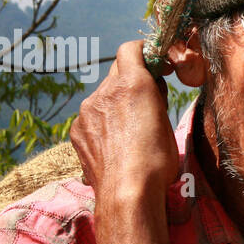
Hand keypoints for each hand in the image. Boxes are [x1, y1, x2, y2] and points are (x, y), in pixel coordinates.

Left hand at [70, 40, 177, 202]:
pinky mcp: (76, 130)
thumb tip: (152, 88)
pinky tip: (114, 144)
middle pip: (117, 73)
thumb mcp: (166, 123)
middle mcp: (105, 91)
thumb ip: (156, 98)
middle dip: (132, 81)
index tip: (155, 65)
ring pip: (103, 96)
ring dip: (116, 104)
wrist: (127, 194)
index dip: (144, 53)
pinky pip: (91, 117)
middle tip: (147, 101)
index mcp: (133, 84)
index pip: (131, 50)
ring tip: (130, 131)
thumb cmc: (156, 162)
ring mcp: (86, 111)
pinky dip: (102, 123)